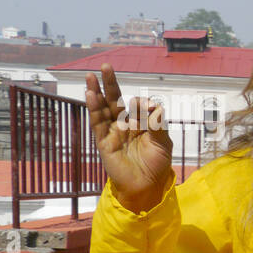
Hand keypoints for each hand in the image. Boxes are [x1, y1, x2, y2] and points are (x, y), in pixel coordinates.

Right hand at [86, 64, 172, 211]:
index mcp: (140, 123)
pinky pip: (97, 123)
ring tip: (91, 76)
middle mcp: (124, 125)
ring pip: (103, 109)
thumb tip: (152, 104)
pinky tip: (90, 95)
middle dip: (110, 84)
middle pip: (115, 100)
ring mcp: (112, 132)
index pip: (137, 106)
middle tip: (106, 66)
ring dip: (96, 92)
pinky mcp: (104, 142)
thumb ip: (157, 124)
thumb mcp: (162, 142)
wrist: (147, 186)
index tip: (148, 106)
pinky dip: (93, 109)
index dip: (142, 103)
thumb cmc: (157, 165)